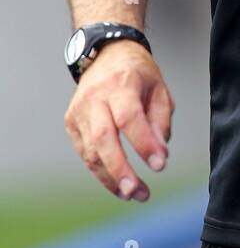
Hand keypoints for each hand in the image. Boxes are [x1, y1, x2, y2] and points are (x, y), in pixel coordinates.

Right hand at [63, 40, 173, 201]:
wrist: (106, 53)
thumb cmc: (137, 73)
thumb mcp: (159, 89)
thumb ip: (160, 122)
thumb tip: (159, 154)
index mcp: (121, 83)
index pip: (129, 118)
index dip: (144, 143)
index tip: (160, 165)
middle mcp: (95, 97)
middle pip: (104, 138)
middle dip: (120, 170)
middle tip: (138, 192)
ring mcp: (79, 110)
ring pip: (90, 151)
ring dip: (111, 178)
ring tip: (133, 194)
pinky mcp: (71, 121)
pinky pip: (84, 152)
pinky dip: (100, 171)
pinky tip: (116, 183)